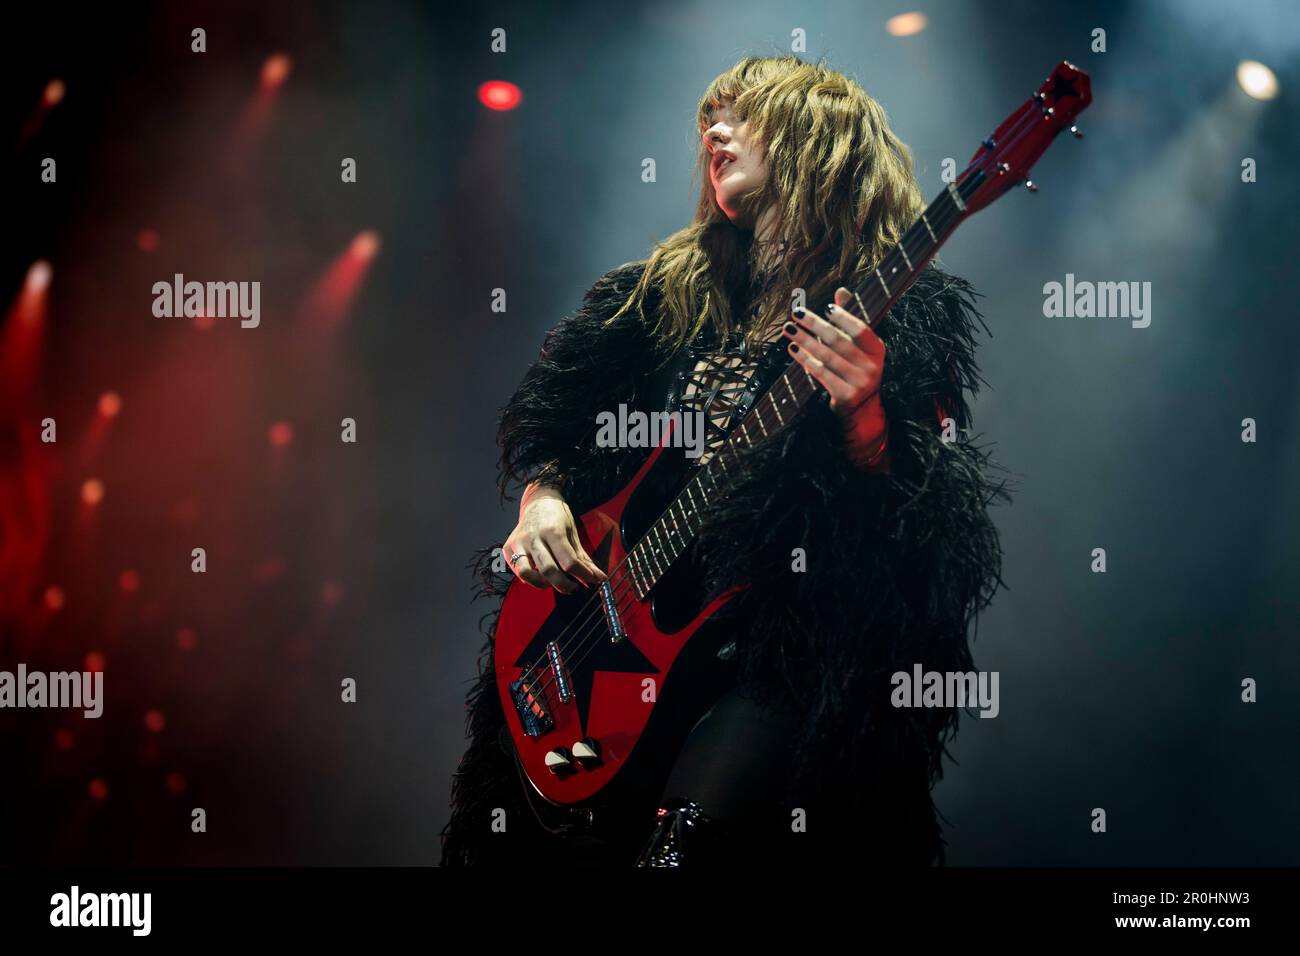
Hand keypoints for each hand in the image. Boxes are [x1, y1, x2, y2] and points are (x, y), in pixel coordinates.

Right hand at [504, 483, 607, 592]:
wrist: (538, 502)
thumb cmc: (557, 518)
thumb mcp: (573, 534)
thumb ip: (584, 558)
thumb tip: (598, 578)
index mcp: (553, 530)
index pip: (569, 561)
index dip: (583, 575)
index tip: (592, 580)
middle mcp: (534, 536)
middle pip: (549, 571)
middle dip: (564, 585)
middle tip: (573, 587)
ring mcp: (519, 542)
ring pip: (528, 574)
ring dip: (543, 584)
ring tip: (554, 582)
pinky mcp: (509, 547)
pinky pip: (518, 571)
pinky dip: (530, 579)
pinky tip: (541, 576)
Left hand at [782, 286, 888, 467]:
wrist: (861, 408)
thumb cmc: (856, 368)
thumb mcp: (858, 346)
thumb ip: (849, 319)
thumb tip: (841, 291)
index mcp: (878, 349)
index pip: (861, 329)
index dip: (844, 317)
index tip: (825, 308)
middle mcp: (873, 366)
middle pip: (838, 341)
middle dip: (815, 325)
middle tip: (797, 313)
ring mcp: (860, 382)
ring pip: (826, 356)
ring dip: (805, 340)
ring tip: (789, 329)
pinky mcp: (845, 395)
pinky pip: (820, 373)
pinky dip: (805, 360)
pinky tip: (793, 349)